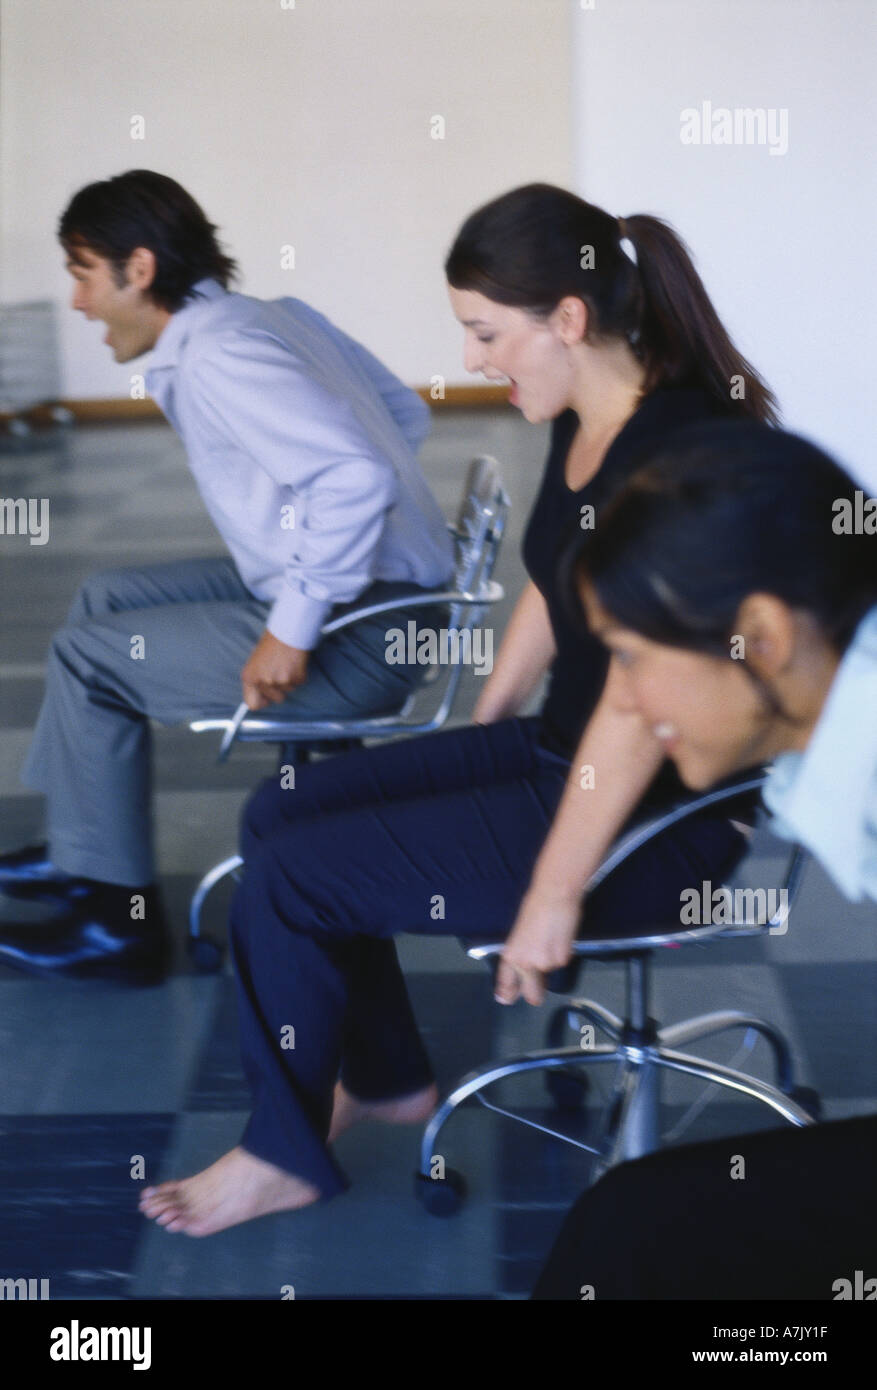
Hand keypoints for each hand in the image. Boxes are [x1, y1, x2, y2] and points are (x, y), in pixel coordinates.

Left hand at [241, 631, 309, 709]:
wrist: (287, 631)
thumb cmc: (272, 643)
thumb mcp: (256, 662)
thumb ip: (257, 679)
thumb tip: (260, 696)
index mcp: (249, 677)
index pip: (252, 704)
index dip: (262, 702)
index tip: (266, 699)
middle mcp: (263, 681)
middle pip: (276, 699)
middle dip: (280, 689)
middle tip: (281, 673)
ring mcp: (279, 681)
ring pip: (289, 690)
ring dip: (290, 680)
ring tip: (286, 663)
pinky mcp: (295, 678)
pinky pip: (299, 683)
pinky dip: (299, 674)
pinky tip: (294, 662)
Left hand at [495, 891, 580, 1006]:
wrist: (555, 895)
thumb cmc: (535, 906)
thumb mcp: (520, 933)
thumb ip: (521, 952)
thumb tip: (527, 965)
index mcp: (511, 955)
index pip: (507, 982)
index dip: (507, 994)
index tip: (506, 999)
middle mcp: (525, 964)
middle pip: (532, 995)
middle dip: (534, 996)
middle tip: (536, 990)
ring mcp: (545, 964)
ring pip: (550, 974)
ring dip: (551, 962)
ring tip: (551, 939)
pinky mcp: (563, 959)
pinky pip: (561, 962)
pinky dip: (561, 953)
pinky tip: (560, 936)